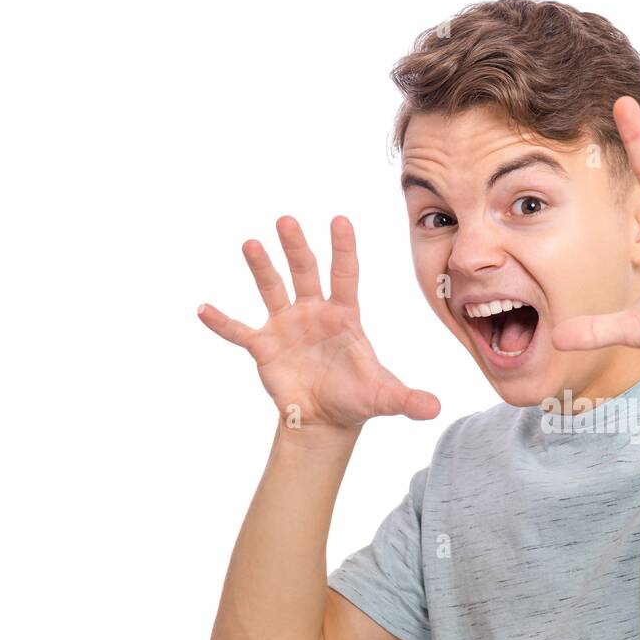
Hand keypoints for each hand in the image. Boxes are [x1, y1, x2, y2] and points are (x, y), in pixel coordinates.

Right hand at [198, 215, 439, 429]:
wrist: (327, 420)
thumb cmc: (357, 398)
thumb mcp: (385, 398)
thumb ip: (408, 399)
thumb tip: (436, 410)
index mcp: (344, 316)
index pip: (345, 274)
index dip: (343, 249)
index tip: (340, 219)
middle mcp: (313, 312)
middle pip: (305, 272)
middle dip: (297, 247)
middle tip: (287, 220)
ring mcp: (286, 326)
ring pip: (272, 290)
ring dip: (261, 268)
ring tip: (251, 244)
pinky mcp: (264, 347)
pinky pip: (239, 331)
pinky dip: (222, 322)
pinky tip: (204, 308)